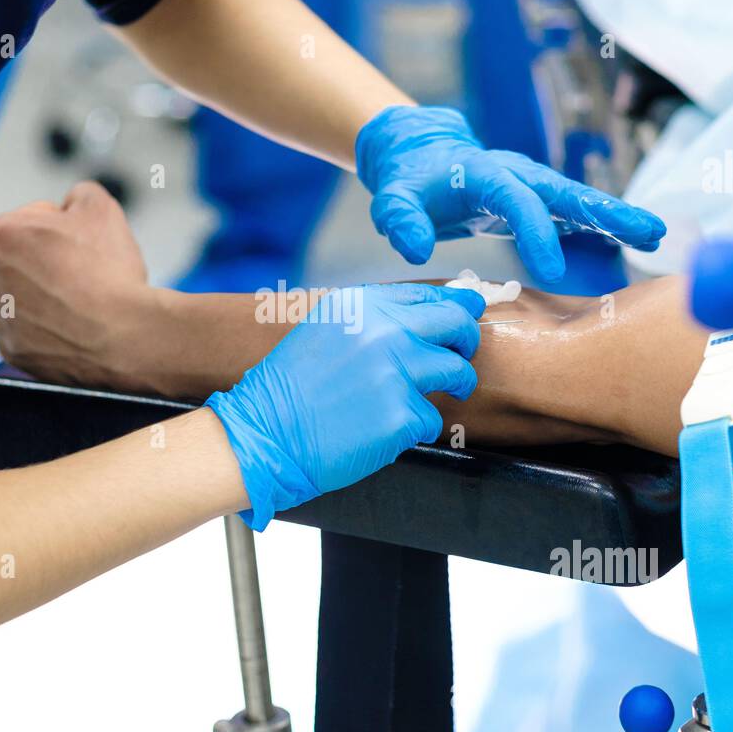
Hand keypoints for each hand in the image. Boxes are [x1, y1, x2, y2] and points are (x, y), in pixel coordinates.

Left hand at [0, 183, 154, 387]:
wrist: (123, 338)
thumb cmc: (108, 273)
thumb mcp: (101, 207)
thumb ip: (79, 194)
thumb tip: (74, 202)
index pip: (33, 219)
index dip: (66, 228)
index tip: (85, 246)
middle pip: (23, 258)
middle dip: (49, 261)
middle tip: (87, 273)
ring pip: (25, 296)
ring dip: (48, 295)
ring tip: (84, 302)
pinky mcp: (12, 351)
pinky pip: (30, 331)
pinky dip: (50, 328)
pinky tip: (75, 326)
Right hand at [206, 283, 486, 529]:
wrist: (263, 435)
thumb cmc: (288, 392)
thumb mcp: (324, 333)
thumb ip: (370, 321)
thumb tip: (424, 318)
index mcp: (361, 305)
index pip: (428, 295)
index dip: (455, 305)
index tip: (468, 310)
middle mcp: (383, 330)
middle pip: (456, 323)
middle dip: (467, 338)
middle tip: (464, 353)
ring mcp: (395, 372)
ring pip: (457, 371)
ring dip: (456, 385)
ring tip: (446, 395)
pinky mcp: (401, 415)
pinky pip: (433, 419)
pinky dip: (417, 427)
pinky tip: (389, 430)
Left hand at [356, 106, 665, 283]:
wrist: (421, 157)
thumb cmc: (408, 182)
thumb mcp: (392, 198)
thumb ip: (400, 221)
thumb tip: (414, 248)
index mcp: (486, 174)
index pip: (518, 201)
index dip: (536, 233)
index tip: (553, 272)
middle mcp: (518, 175)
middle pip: (567, 192)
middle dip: (608, 212)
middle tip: (649, 233)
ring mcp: (533, 186)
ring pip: (581, 201)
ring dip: (619, 218)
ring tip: (658, 237)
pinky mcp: (540, 200)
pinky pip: (577, 214)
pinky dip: (607, 227)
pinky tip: (639, 244)